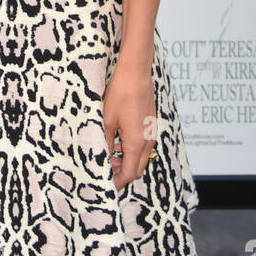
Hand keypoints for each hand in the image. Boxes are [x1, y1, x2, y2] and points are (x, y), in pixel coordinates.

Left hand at [103, 61, 155, 189]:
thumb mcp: (107, 120)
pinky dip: (133, 149)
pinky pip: (144, 145)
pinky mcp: (152, 124)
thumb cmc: (120, 94)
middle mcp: (148, 141)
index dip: (118, 181)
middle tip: (107, 166)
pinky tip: (120, 138)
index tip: (107, 182)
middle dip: (123, 172)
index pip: (130, 173)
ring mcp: (152, 132)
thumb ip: (106, 142)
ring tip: (111, 151)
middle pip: (138, 168)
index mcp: (136, 143)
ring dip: (128, 160)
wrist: (135, 73)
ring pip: (142, 157)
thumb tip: (103, 157)